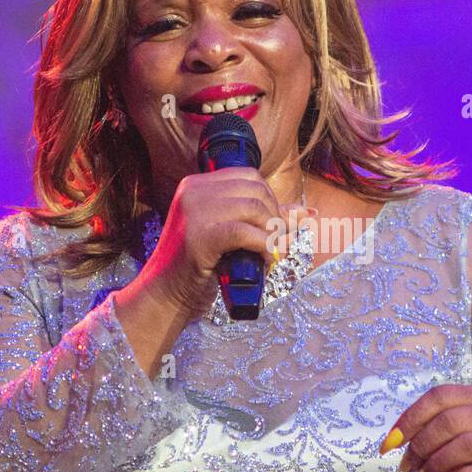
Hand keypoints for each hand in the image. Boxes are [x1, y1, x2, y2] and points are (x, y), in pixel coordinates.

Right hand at [132, 167, 312, 324]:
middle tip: (273, 243)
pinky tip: (262, 260)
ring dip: (271, 233)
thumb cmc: (197, 266)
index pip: (249, 176)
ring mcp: (194, 212)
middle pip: (256, 190)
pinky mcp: (200, 237)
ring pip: (255, 208)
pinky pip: (246, 233)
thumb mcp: (228, 235)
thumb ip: (262, 220)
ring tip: (267, 253)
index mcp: (196, 185)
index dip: (270, 200)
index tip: (270, 227)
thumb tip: (307, 213)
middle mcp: (193, 191)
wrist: (165, 294)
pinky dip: (263, 246)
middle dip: (274, 217)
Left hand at [381, 383, 471, 471]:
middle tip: (407, 467)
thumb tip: (393, 441)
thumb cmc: (462, 461)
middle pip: (449, 421)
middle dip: (421, 446)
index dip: (410, 419)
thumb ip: (423, 432)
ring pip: (464, 445)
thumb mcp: (440, 441)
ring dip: (435, 464)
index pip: (438, 397)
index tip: (389, 444)